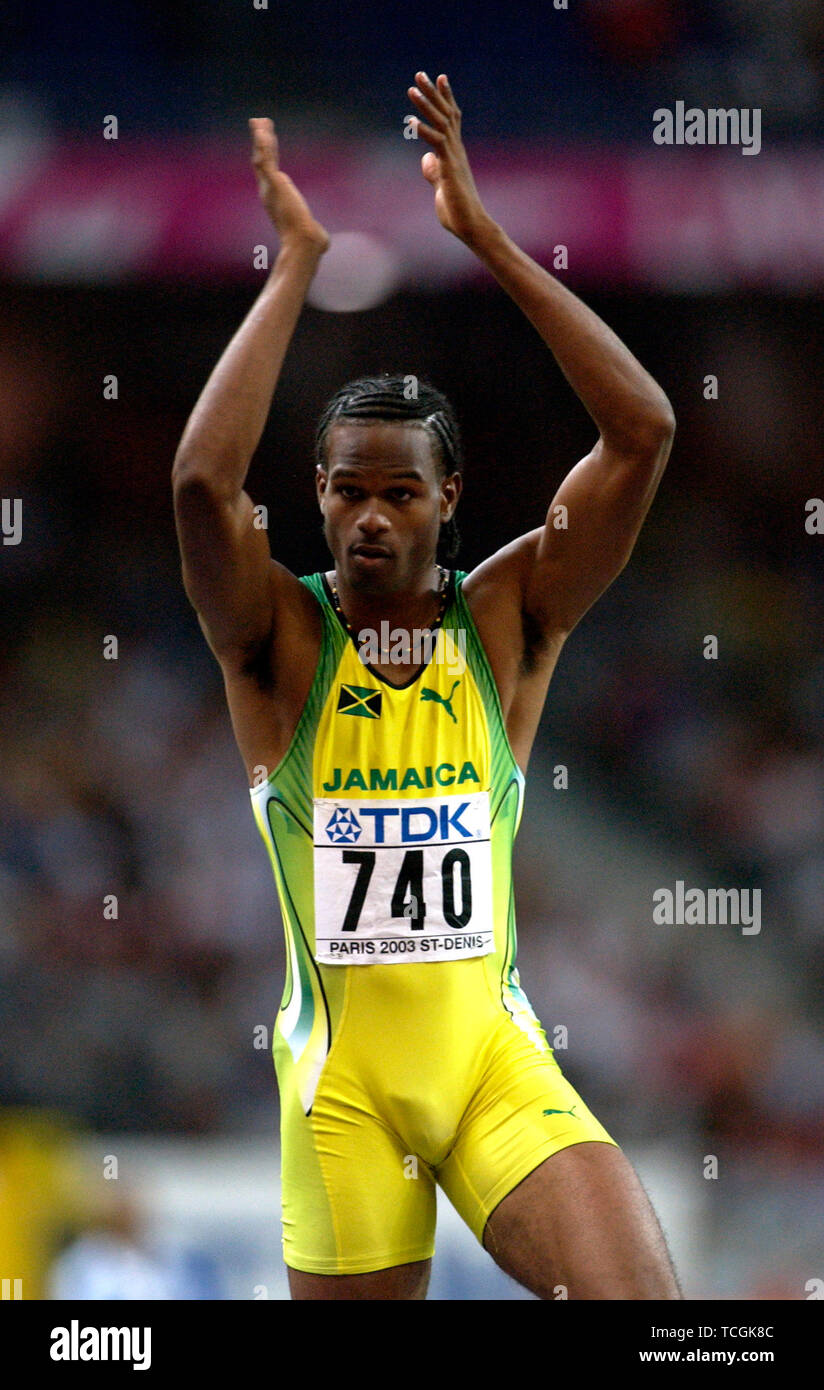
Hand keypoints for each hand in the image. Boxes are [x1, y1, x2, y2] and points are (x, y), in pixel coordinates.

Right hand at [249, 117, 329, 252]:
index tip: (267, 141)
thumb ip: (313, 232)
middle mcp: (268, 192)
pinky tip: (262, 131)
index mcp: (276, 199)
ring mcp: (270, 188)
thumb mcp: (310, 233)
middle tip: (258, 122)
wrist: (304, 245)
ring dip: (260, 137)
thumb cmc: (309, 244)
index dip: (266, 155)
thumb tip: (323, 244)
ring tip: (259, 120)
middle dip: (260, 140)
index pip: (269, 172)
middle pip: (261, 160)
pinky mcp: (274, 184)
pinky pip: (266, 160)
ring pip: (262, 156)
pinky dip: (263, 145)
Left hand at [407, 72, 487, 242]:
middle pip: (445, 113)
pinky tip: (410, 121)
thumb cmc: (457, 209)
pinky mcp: (449, 168)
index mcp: (454, 152)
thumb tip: (426, 159)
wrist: (470, 225)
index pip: (451, 118)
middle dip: (433, 92)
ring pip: (440, 123)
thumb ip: (434, 170)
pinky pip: (436, 143)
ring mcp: (454, 157)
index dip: (445, 97)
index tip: (439, 77)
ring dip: (425, 105)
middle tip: (421, 73)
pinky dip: (423, 130)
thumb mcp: (440, 186)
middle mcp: (457, 149)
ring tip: (412, 89)